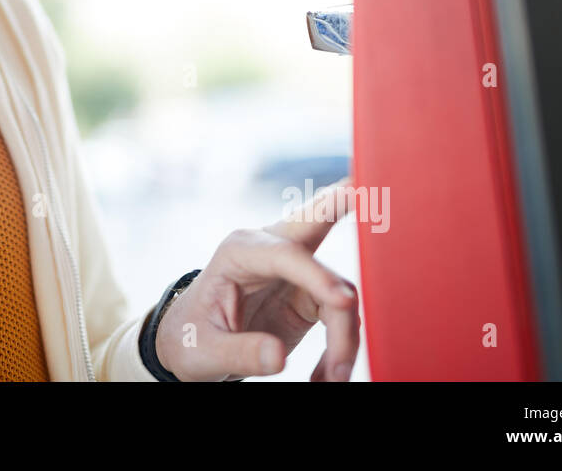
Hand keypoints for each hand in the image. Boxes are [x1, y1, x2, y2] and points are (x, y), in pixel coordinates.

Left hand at [155, 177, 360, 380]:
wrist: (190, 341)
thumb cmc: (190, 337)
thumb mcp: (203, 351)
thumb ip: (240, 352)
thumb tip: (279, 357)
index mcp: (239, 251)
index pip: (286, 255)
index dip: (318, 276)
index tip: (345, 302)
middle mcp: (270, 249)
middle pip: (315, 218)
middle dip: (345, 200)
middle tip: (372, 183)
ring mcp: (294, 268)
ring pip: (340, 291)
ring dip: (345, 337)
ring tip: (333, 378)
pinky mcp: (309, 292)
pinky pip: (340, 314)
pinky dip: (341, 347)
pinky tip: (328, 374)